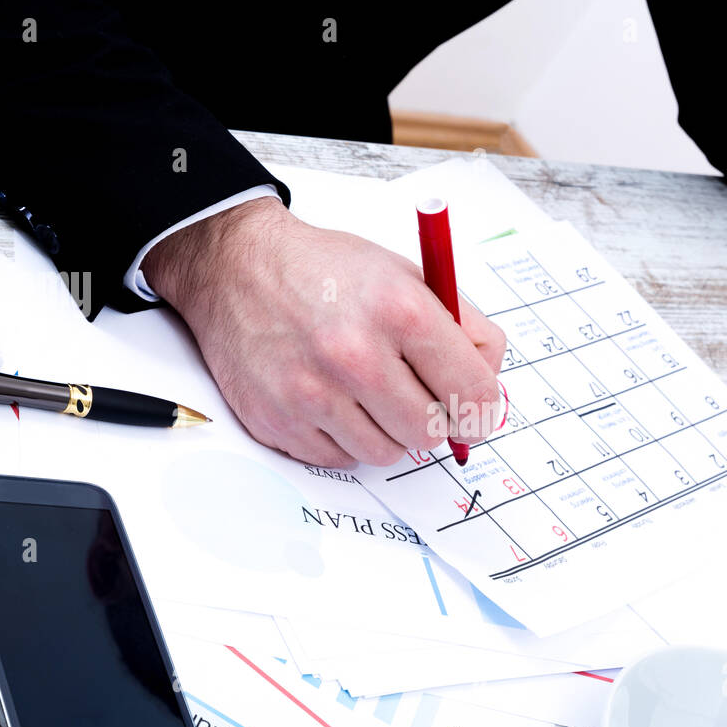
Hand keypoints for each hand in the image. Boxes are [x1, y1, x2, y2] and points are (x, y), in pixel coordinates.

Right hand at [142, 196, 505, 466]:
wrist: (237, 267)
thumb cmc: (328, 272)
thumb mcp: (408, 276)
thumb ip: (465, 330)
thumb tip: (489, 395)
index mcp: (400, 311)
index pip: (472, 392)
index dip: (480, 408)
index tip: (474, 412)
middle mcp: (354, 355)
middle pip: (430, 433)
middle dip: (430, 419)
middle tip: (415, 395)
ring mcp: (311, 394)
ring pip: (385, 454)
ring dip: (386, 431)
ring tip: (365, 391)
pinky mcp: (278, 421)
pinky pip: (339, 459)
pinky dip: (343, 438)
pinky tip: (330, 398)